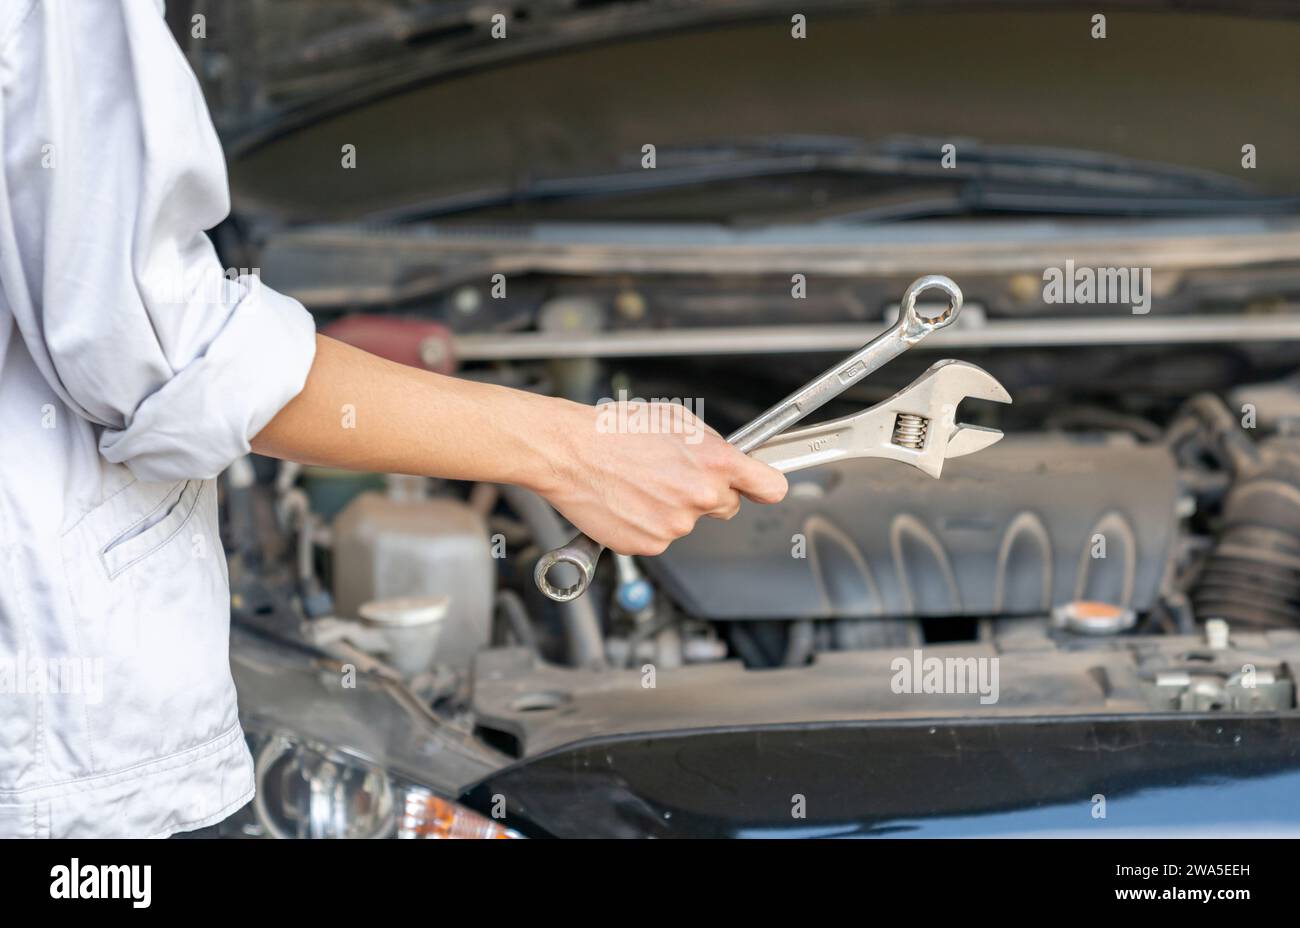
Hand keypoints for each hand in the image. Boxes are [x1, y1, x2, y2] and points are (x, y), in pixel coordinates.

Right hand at [536, 398, 787, 555]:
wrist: (569, 452)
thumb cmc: (613, 430)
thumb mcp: (675, 419)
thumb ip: (711, 445)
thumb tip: (729, 459)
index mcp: (715, 463)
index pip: (770, 487)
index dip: (765, 487)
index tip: (760, 487)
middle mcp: (701, 497)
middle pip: (725, 507)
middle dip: (706, 494)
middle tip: (672, 476)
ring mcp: (676, 526)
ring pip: (688, 522)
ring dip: (671, 508)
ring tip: (639, 483)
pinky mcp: (650, 545)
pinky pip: (659, 537)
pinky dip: (646, 524)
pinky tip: (628, 501)